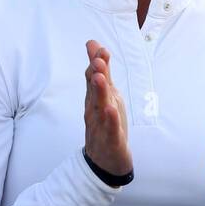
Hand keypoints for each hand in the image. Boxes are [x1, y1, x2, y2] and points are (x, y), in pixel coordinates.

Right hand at [82, 39, 131, 175]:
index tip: (96, 46)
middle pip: (94, 90)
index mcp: (95, 98)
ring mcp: (101, 125)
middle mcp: (95, 109)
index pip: (93, 77)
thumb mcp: (104, 95)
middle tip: (98, 58)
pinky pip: (110, 129)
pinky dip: (110, 120)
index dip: (96, 61)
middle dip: (96, 73)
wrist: (105, 160)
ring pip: (100, 107)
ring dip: (100, 92)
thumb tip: (94, 45)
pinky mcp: (111, 139)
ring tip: (100, 78)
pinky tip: (111, 110)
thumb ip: (99, 71)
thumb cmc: (105, 124)